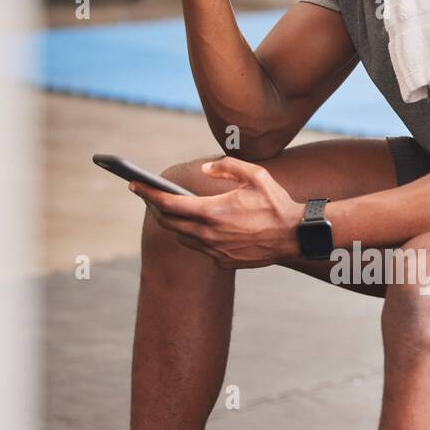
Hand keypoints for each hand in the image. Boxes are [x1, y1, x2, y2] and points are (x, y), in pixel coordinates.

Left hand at [131, 158, 303, 267]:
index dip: (147, 194)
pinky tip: (208, 228)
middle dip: (158, 208)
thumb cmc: (276, 203)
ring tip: (181, 211)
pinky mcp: (224, 262)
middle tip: (153, 197)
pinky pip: (202, 249)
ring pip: (184, 237)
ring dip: (178, 224)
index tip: (134, 186)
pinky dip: (200, 237)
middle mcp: (208, 234)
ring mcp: (215, 251)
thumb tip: (206, 169)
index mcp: (211, 211)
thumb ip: (226, 166)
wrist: (295, 236)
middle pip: (169, 222)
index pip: (167, 204)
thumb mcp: (254, 174)